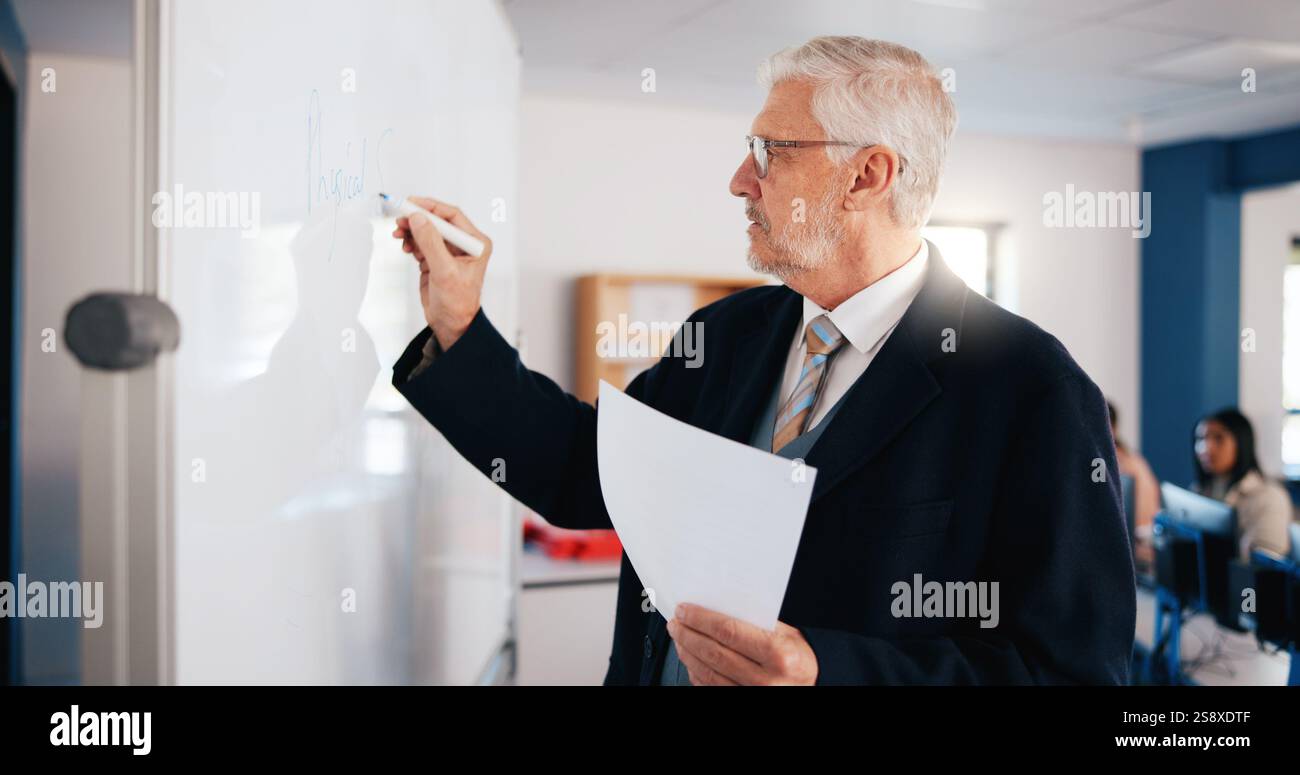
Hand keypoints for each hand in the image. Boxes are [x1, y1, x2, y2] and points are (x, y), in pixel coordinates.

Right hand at [391, 196, 492, 349]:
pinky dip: (411, 241)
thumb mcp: (445, 272)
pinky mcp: (435, 259)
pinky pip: (420, 242)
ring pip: (426, 231)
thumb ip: (431, 243)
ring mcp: (448, 251)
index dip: (430, 207)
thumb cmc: (457, 303)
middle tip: (399, 219)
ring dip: (411, 230)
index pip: (452, 216)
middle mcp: (464, 244)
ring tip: (399, 234)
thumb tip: (419, 219)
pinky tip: (405, 245)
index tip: (411, 204)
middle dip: (417, 219)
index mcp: (476, 244)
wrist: (450, 324)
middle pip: (437, 221)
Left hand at [666, 603, 817, 685]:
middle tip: (676, 622)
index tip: (685, 610)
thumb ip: (757, 622)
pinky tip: (690, 659)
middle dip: (688, 634)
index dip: (701, 619)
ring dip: (687, 652)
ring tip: (679, 637)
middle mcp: (765, 680)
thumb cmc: (798, 658)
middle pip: (713, 653)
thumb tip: (718, 605)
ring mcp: (751, 695)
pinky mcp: (740, 702)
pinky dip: (695, 672)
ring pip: (707, 673)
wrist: (811, 688)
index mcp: (778, 655)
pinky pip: (710, 688)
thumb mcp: (788, 634)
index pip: (729, 632)